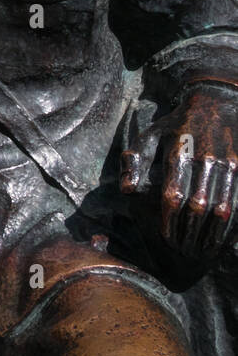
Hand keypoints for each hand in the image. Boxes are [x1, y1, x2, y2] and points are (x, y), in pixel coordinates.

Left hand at [121, 84, 237, 258]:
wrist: (217, 104)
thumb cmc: (177, 124)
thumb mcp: (150, 135)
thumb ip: (135, 161)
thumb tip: (127, 190)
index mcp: (178, 153)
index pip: (173, 196)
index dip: (169, 221)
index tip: (166, 238)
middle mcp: (205, 160)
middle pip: (198, 206)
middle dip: (190, 233)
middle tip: (182, 251)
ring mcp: (228, 165)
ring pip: (222, 208)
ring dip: (212, 234)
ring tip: (201, 251)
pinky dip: (232, 225)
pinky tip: (222, 238)